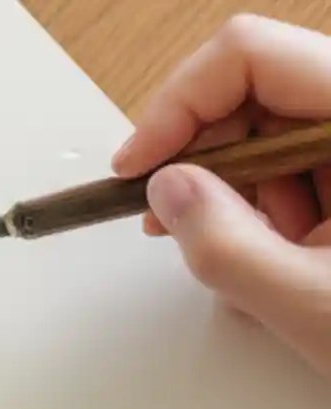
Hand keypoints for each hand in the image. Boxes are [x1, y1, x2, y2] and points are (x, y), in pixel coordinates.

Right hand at [111, 14, 330, 377]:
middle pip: (259, 90)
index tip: (142, 163)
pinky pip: (306, 165)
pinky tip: (284, 260)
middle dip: (202, 156)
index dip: (178, 104)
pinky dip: (275, 210)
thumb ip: (224, 246)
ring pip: (276, 132)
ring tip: (251, 262)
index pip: (252, 57)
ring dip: (240, 195)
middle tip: (168, 217)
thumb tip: (169, 190)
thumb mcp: (314, 305)